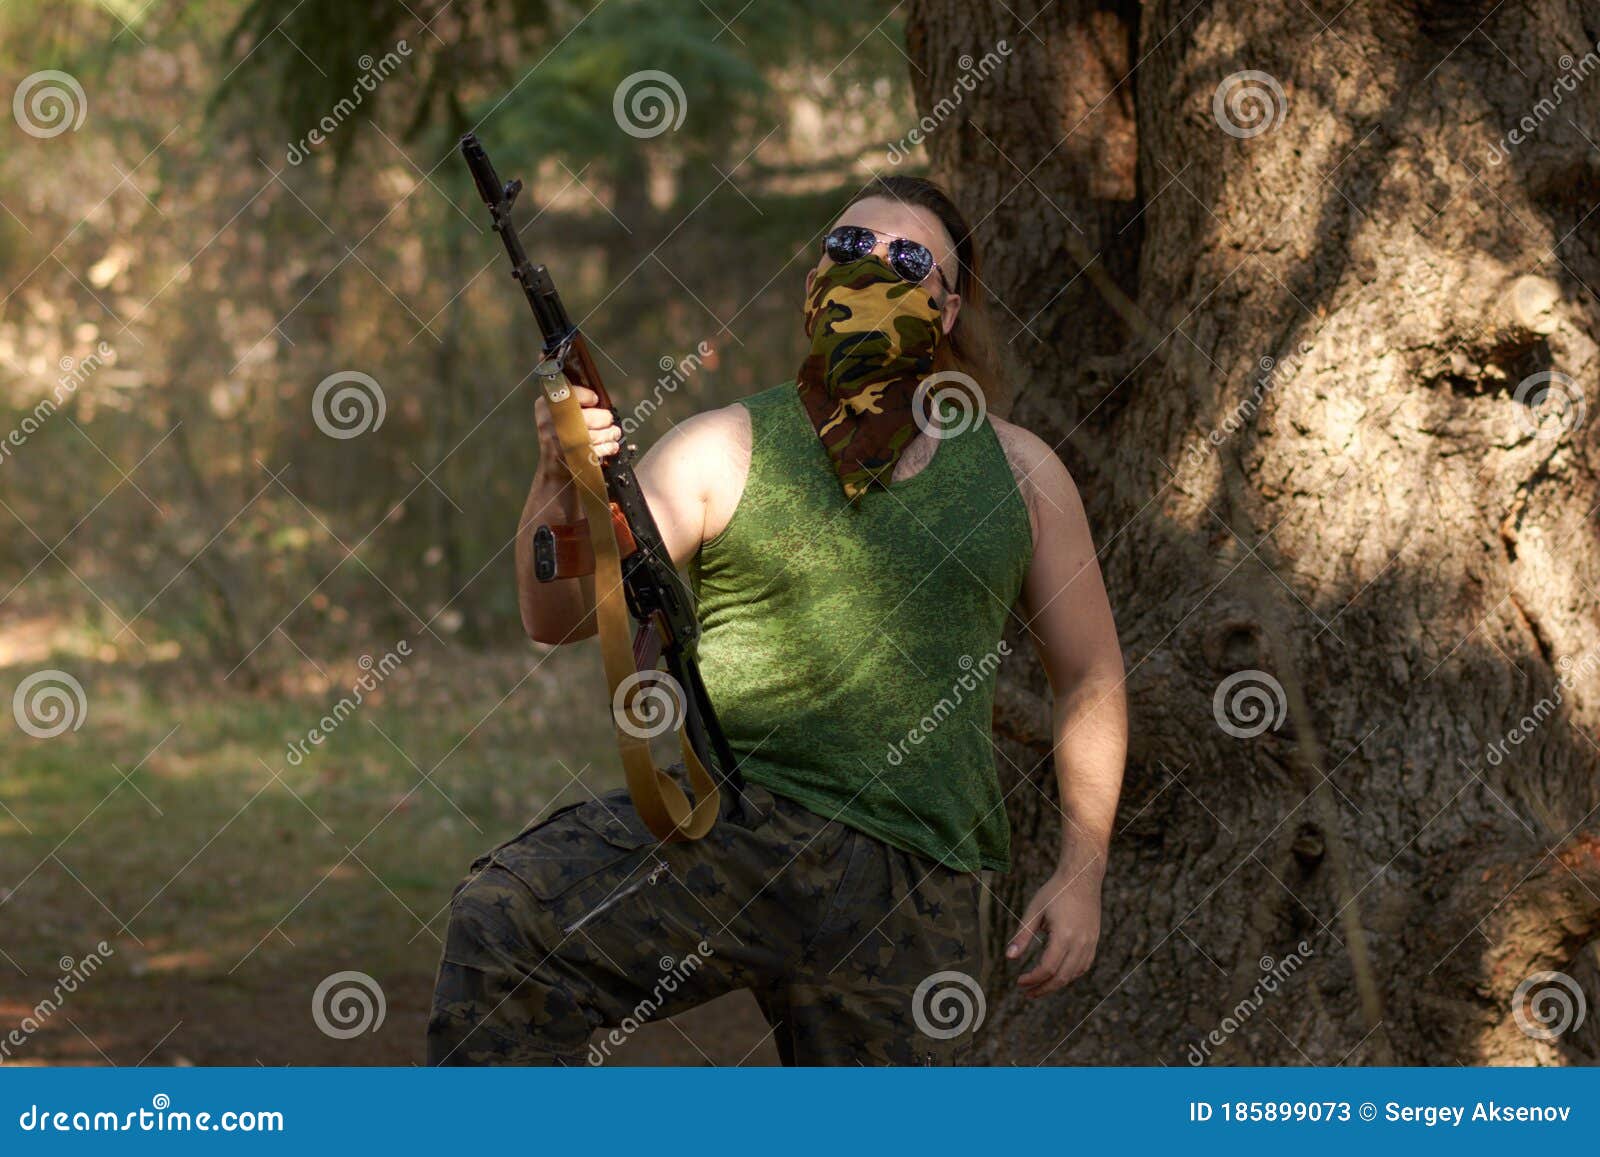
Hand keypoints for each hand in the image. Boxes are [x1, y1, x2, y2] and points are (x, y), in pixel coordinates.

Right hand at [534, 385, 621, 480]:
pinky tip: (611, 445)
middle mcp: (549, 423)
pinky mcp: (569, 458)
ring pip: (593, 435)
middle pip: (585, 416)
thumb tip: (597, 394)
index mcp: (545, 406)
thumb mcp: (556, 412)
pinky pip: (595, 451)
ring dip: (609, 433)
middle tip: (609, 419)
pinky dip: (607, 447)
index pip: (566, 393)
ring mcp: (558, 442)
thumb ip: (571, 400)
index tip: (595, 399)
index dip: (586, 395)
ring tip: (614, 432)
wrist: (552, 466)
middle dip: (603, 417)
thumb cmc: (559, 434)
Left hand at [1006, 864, 1102, 997]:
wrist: (1082, 876)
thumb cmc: (1056, 891)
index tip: (1019, 982)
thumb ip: (1022, 936)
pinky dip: (1070, 975)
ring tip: (1039, 987)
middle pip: (1062, 977)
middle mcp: (1080, 943)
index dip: (1032, 979)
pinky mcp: (1094, 941)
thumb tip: (1009, 957)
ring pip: (1074, 974)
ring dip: (1056, 984)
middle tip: (1027, 993)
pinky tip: (1058, 975)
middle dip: (1043, 988)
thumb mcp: (1034, 910)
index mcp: (1064, 936)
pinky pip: (1083, 966)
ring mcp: (1090, 943)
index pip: (1047, 968)